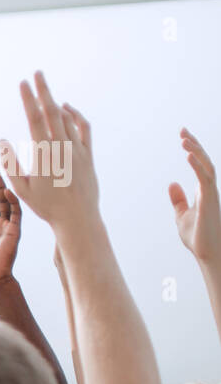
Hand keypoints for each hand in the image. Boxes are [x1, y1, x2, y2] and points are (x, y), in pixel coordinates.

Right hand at [0, 71, 97, 232]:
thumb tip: (1, 139)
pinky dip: (75, 115)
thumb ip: (10, 162)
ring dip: (55, 102)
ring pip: (67, 118)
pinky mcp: (87, 154)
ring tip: (46, 92)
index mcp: (44, 153)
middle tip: (38, 74)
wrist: (78, 217)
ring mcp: (77, 148)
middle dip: (44, 90)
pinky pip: (83, 127)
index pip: (35, 119)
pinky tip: (66, 109)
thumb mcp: (21, 188)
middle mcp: (62, 146)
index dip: (29, 99)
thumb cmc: (46, 206)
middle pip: (52, 111)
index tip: (23, 83)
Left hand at [168, 127, 219, 263]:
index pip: (199, 164)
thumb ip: (178, 199)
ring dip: (196, 152)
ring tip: (183, 139)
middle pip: (204, 161)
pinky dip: (197, 166)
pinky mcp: (210, 200)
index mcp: (203, 190)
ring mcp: (211, 194)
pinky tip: (188, 155)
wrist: (207, 252)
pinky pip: (205, 178)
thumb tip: (171, 183)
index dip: (192, 149)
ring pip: (206, 166)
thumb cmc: (198, 237)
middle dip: (194, 145)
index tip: (183, 135)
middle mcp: (209, 189)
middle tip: (182, 130)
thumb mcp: (182, 215)